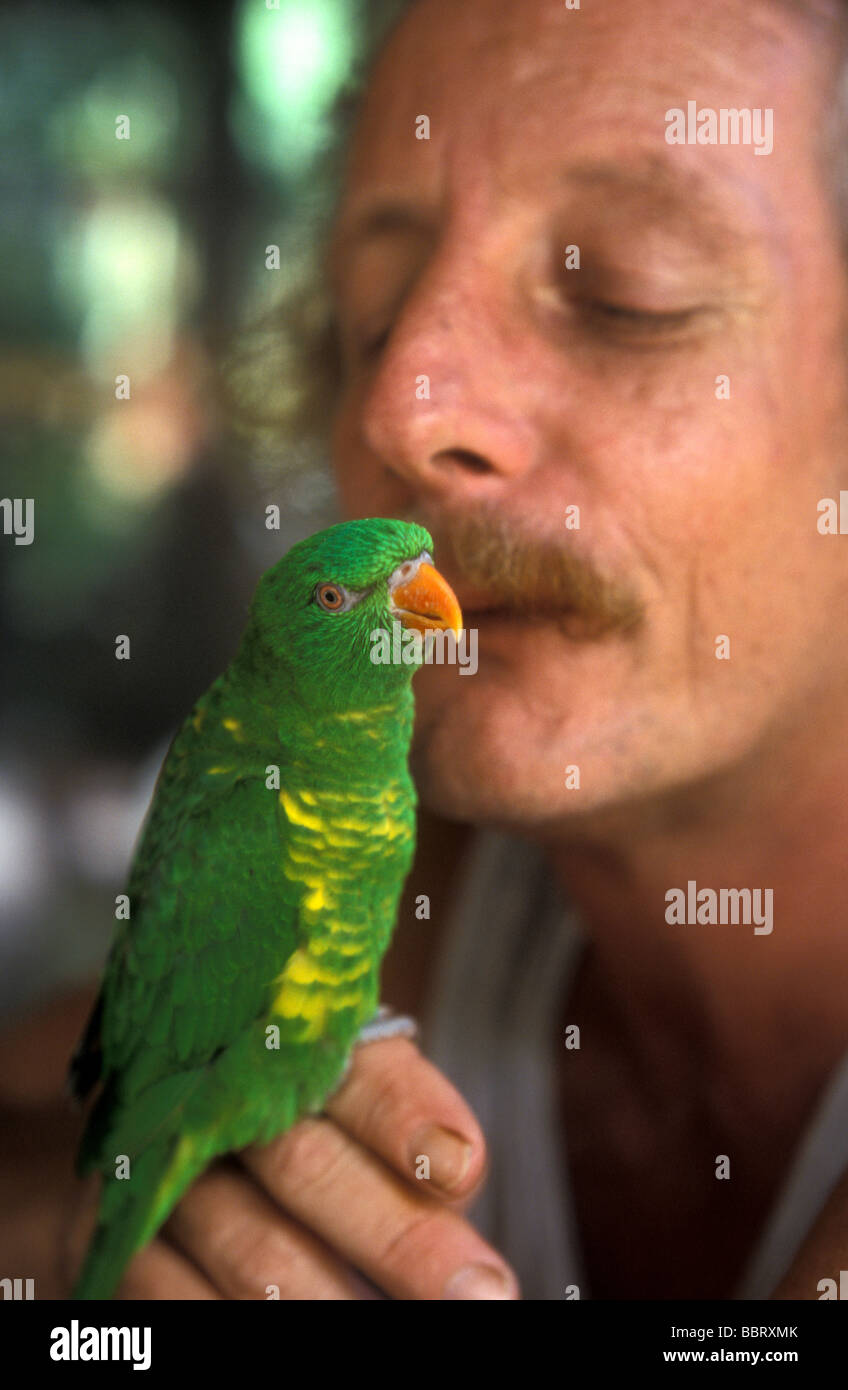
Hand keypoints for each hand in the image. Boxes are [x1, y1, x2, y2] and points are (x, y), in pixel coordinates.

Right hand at [63, 1037, 519, 1298]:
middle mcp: (218, 1092)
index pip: (359, 1072)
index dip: (406, 1118)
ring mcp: (157, 1169)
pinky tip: (303, 1341)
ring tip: (400, 1337)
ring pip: (251, 1248)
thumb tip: (460, 1169)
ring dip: (329, 1301)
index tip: (462, 1167)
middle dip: (399, 1238)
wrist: (148, 1126)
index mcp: (296, 1036)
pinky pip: (171, 1299)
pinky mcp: (111, 1241)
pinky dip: (232, 1323)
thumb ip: (403, 1117)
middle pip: (308, 1165)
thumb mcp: (349, 1094)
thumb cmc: (288, 1110)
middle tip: (480, 1292)